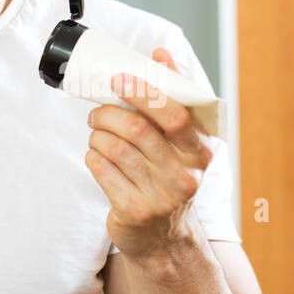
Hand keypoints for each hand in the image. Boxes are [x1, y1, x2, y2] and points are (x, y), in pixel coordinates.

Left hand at [84, 48, 213, 259]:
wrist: (165, 240)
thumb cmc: (170, 179)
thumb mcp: (183, 144)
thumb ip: (175, 97)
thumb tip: (161, 54)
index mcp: (201, 152)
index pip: (175, 115)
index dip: (145, 93)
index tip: (120, 78)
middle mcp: (184, 176)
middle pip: (138, 130)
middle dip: (109, 113)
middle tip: (97, 112)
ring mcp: (160, 197)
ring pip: (115, 149)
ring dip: (98, 135)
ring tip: (97, 133)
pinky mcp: (134, 212)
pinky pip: (102, 171)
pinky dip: (93, 157)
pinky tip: (96, 156)